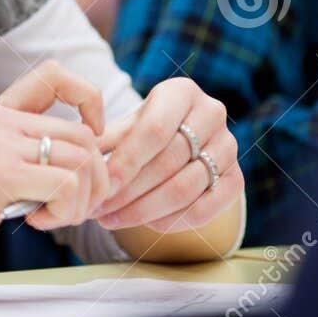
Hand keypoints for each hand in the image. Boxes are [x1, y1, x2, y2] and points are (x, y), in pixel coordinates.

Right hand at [0, 60, 110, 274]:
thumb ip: (19, 157)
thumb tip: (74, 172)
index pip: (57, 74)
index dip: (89, 100)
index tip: (90, 141)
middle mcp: (0, 120)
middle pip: (84, 134)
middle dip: (96, 179)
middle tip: (74, 207)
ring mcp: (0, 144)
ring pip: (82, 161)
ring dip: (81, 202)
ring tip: (53, 217)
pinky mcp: (0, 174)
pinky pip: (65, 186)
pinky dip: (64, 213)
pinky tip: (35, 221)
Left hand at [94, 77, 242, 233]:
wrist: (184, 136)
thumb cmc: (147, 128)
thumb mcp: (126, 125)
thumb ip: (105, 140)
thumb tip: (80, 160)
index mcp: (182, 92)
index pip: (155, 130)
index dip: (127, 162)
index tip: (103, 186)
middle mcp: (212, 114)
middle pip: (170, 162)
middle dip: (130, 192)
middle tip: (100, 211)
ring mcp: (229, 146)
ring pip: (186, 187)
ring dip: (145, 210)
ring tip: (113, 220)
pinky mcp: (236, 177)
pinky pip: (207, 208)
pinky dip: (174, 221)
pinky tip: (146, 225)